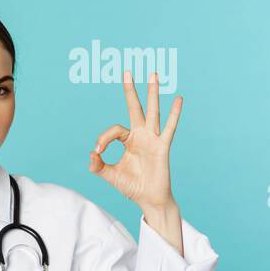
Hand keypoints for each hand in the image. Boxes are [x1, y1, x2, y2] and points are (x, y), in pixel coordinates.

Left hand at [89, 71, 181, 211]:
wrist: (148, 199)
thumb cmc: (131, 186)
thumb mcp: (109, 175)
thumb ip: (98, 165)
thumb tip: (91, 153)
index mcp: (128, 140)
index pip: (114, 130)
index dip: (104, 139)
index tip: (99, 151)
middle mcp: (141, 135)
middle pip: (135, 108)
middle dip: (130, 90)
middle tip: (126, 71)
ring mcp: (153, 139)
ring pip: (152, 111)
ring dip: (152, 92)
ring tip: (152, 73)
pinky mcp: (162, 146)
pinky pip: (169, 128)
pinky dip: (174, 114)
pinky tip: (178, 99)